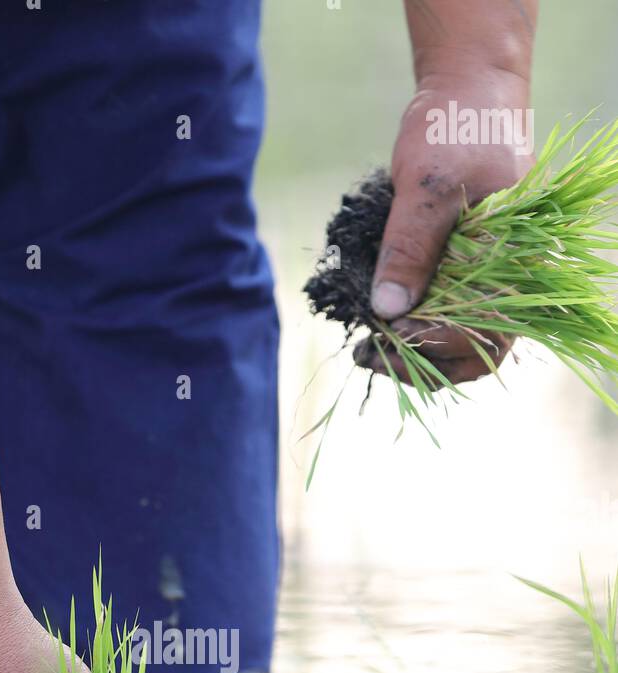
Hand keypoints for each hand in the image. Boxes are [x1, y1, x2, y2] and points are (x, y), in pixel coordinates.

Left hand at [366, 72, 533, 385]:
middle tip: (369, 358)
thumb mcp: (426, 186)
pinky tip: (378, 328)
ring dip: (414, 355)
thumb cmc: (455, 128)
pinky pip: (445, 317)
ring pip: (459, 341)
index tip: (392, 332)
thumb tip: (388, 311)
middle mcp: (510, 278)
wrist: (465, 93)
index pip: (488, 332)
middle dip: (422, 364)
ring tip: (368, 352)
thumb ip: (410, 247)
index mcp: (519, 260)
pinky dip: (413, 332)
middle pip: (475, 350)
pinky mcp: (462, 272)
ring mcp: (487, 277)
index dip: (438, 343)